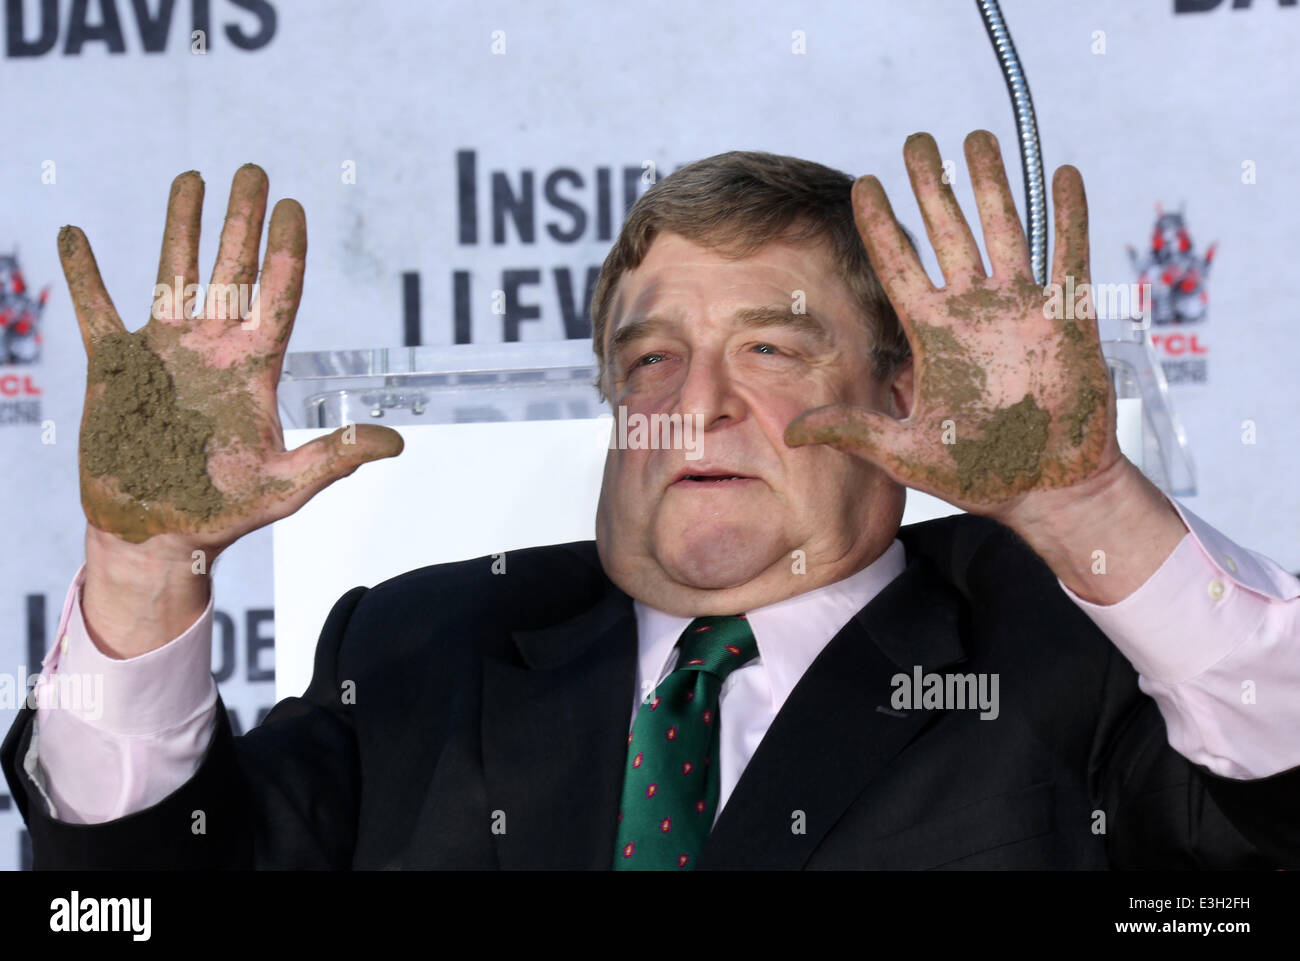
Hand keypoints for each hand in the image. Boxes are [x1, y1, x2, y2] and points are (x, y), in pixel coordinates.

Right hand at [65, 164, 402, 557]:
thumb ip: (337, 457)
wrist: (157, 534)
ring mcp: (162, 352)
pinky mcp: (113, 367)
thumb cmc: (225, 513)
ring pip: (174, 274)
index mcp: (253, 368)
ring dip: (180, 227)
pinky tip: (73, 235)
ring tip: (191, 179)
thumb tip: (397, 443)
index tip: (293, 206)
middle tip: (254, 171)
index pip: (278, 294)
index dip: (286, 249)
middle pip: (232, 270)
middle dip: (242, 220)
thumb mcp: (287, 486)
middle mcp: (211, 349)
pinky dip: (81, 275)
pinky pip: (94, 310)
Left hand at [784, 131, 1119, 523]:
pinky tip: (1062, 174)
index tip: (863, 183)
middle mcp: (973, 312)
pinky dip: (1067, 216)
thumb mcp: (906, 451)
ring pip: (1003, 229)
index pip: (898, 266)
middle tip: (916, 140)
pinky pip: (1067, 256)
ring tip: (977, 137)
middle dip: (932, 185)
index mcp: (933, 335)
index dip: (880, 226)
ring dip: (992, 183)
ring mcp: (1020, 310)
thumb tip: (789, 430)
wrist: (1047, 489)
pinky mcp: (1067, 319)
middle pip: (947, 232)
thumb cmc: (980, 473)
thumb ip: (853, 430)